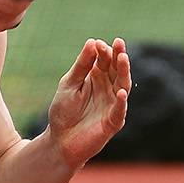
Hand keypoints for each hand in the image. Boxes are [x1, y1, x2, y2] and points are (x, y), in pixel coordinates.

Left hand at [43, 37, 131, 167]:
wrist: (60, 140)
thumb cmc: (64, 111)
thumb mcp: (69, 84)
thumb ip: (81, 66)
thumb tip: (92, 42)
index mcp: (96, 77)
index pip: (104, 60)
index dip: (103, 51)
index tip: (98, 43)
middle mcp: (108, 88)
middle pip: (117, 69)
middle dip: (118, 56)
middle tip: (118, 43)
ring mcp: (112, 104)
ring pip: (123, 85)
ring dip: (124, 72)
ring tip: (123, 58)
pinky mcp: (113, 122)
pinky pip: (119, 111)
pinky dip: (121, 102)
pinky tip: (120, 92)